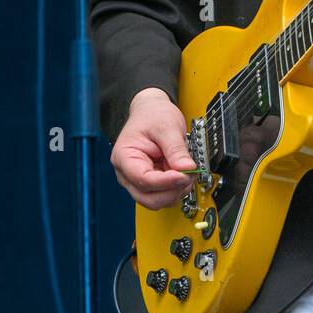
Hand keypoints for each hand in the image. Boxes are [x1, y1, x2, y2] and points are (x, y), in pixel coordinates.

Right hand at [110, 87, 196, 210]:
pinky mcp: (151, 182)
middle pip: (148, 198)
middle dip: (171, 191)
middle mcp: (128, 173)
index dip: (166, 182)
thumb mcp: (166, 127)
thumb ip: (176, 149)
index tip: (184, 175)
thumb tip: (187, 169)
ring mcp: (138, 180)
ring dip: (175, 192)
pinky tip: (183, 175)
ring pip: (156, 201)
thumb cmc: (152, 115)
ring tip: (187, 174)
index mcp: (124, 157)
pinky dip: (176, 189)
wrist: (151, 111)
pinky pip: (163, 194)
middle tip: (189, 176)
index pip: (143, 180)